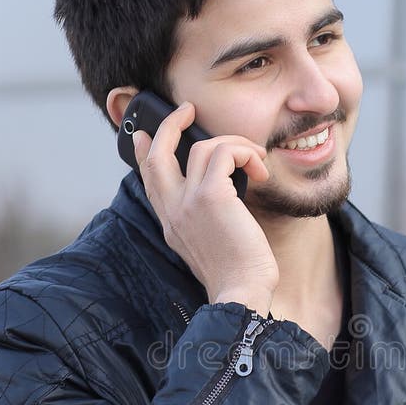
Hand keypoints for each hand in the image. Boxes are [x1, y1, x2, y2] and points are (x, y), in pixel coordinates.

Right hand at [133, 102, 277, 314]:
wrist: (239, 294)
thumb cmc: (236, 276)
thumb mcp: (209, 246)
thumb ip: (205, 220)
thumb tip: (226, 194)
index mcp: (171, 222)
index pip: (148, 178)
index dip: (144, 151)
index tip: (144, 135)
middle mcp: (172, 209)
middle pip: (157, 152)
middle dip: (171, 125)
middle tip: (187, 110)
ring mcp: (187, 200)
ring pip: (202, 146)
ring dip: (235, 145)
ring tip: (256, 161)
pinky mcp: (210, 195)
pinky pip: (226, 152)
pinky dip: (246, 154)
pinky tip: (261, 174)